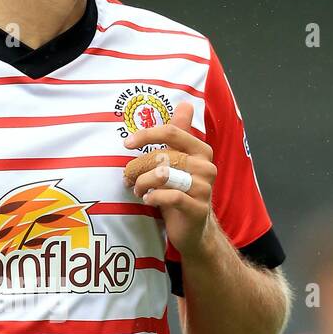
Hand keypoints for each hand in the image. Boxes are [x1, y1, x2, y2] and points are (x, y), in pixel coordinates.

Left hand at [123, 101, 215, 260]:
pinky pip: (170, 196)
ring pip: (163, 175)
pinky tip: (148, 200)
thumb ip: (180, 134)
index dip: (147, 134)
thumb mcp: (180, 161)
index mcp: (201, 150)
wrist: (194, 229)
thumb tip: (184, 104)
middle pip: (162, 156)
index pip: (172, 132)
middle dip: (138, 167)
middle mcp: (206, 166)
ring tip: (137, 190)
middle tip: (128, 178)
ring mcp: (204, 188)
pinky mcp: (197, 208)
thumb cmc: (182, 191)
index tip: (127, 143)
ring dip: (142, 183)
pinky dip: (153, 197)